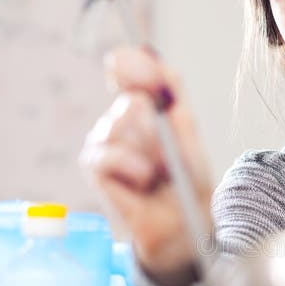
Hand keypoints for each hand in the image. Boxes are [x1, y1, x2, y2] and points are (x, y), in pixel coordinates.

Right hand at [79, 46, 212, 284]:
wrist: (184, 222)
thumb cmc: (188, 180)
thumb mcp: (189, 134)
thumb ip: (172, 96)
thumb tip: (154, 63)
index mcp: (147, 104)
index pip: (132, 68)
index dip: (133, 63)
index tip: (138, 65)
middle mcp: (123, 116)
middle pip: (132, 97)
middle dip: (157, 124)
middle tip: (171, 153)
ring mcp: (106, 139)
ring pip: (120, 123)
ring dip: (149, 150)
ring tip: (159, 172)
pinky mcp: (95, 165)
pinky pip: (107, 153)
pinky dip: (131, 167)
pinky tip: (144, 180)